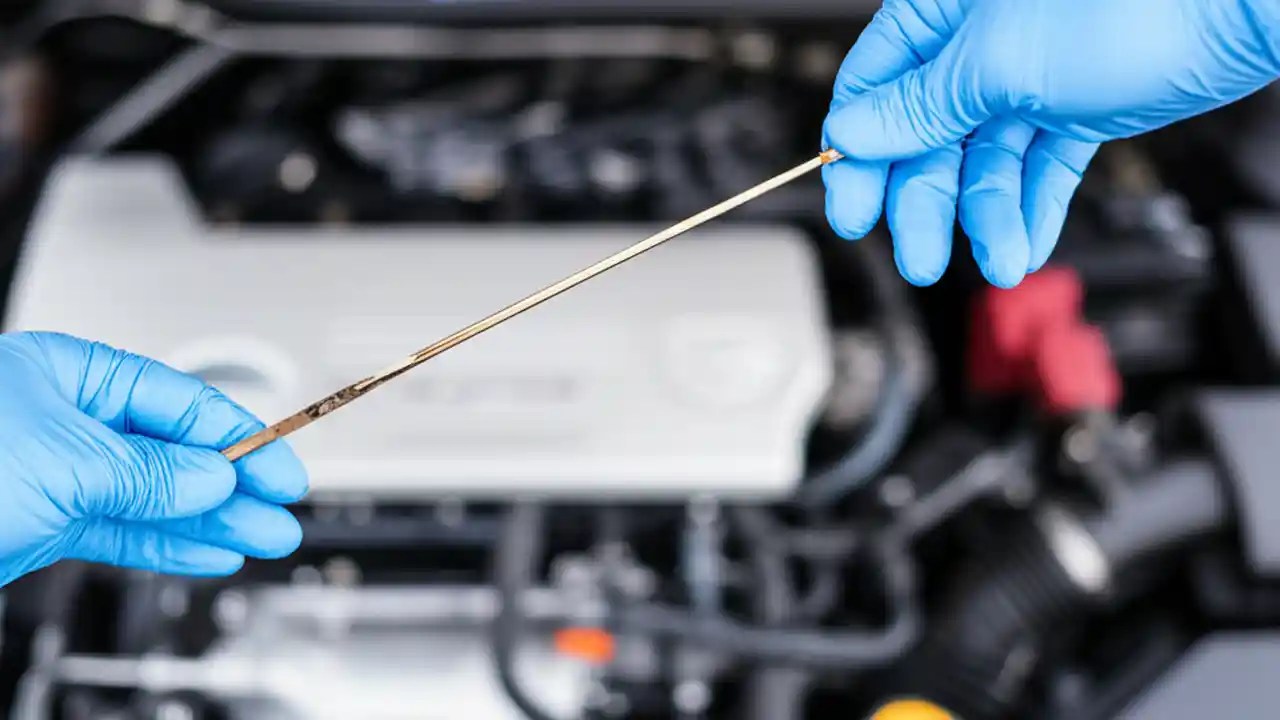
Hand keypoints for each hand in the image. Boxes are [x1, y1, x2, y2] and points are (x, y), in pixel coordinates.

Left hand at [0, 331, 307, 586]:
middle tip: (279, 509)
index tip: (279, 465)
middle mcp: (65, 418)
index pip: (177, 398)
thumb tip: (214, 476)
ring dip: (211, 520)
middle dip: (232, 484)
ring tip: (262, 538)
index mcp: (67, 373)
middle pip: (171, 449)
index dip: (238, 434)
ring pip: (154, 495)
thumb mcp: (69, 462)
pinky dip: (168, 542)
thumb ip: (152, 471)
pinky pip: (123, 528)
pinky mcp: (44, 520)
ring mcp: (55, 472)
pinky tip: (208, 549)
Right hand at [823, 0, 1279, 287]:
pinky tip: (1024, 241)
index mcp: (946, 10)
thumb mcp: (999, 60)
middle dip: (925, 203)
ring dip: (986, 217)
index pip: (875, 84)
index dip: (859, 153)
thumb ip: (921, 104)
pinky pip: (1038, 166)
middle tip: (919, 256)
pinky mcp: (1077, 104)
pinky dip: (1030, 207)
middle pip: (926, 134)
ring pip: (985, 160)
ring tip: (1000, 259)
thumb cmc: (1137, 1)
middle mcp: (981, 41)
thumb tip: (854, 131)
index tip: (853, 210)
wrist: (1244, 7)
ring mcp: (1031, 74)